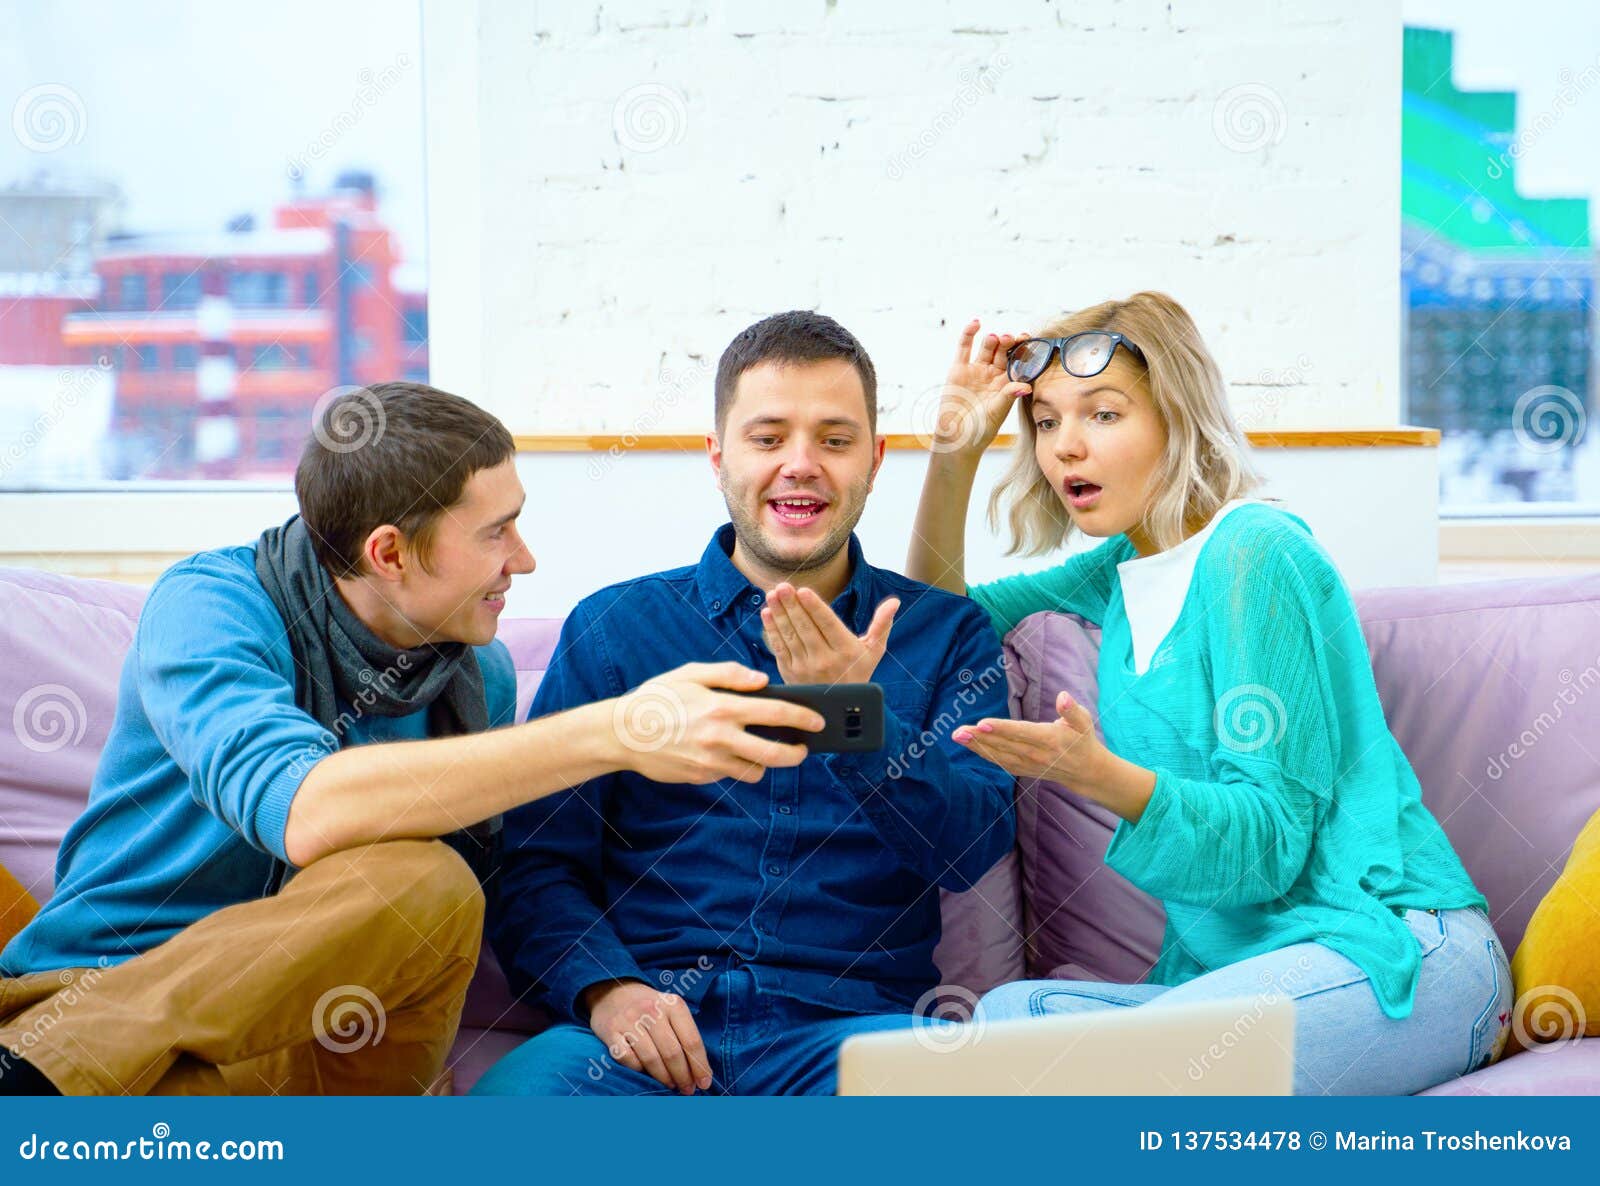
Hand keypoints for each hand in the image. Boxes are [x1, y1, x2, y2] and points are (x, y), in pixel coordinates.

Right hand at [583, 979, 712, 1093]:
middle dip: (683, 1076)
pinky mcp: (610, 1031)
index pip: (691, 1041)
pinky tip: (645, 1073)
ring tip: (671, 1085)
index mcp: (673, 1004)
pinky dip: (638, 1070)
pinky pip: (628, 1060)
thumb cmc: (650, 1008)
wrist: (613, 993)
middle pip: (672, 1053)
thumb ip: (684, 1035)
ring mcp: (629, 1020)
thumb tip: (699, 1072)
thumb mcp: (671, 1011)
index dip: (700, 1066)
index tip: (704, 1083)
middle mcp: (652, 1010)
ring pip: (651, 1059)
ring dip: (664, 1078)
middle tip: (687, 1090)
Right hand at [612, 662, 825, 783]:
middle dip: (797, 754)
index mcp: (722, 706)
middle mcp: (720, 736)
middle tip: (802, 749)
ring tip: (762, 751)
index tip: (818, 722)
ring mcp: (711, 761)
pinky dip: (734, 766)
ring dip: (764, 763)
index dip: (804, 718)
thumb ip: (730, 674)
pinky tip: (727, 753)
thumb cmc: (658, 697)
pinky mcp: (701, 777)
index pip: (777, 714)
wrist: (621, 732)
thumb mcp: (691, 673)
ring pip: (755, 771)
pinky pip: (730, 775)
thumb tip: (762, 681)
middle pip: (775, 754)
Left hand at [760, 584, 897, 685]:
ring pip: (790, 636)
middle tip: (783, 585)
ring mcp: (805, 668)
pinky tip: (767, 614)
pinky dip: (772, 630)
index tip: (803, 591)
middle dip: (792, 605)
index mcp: (846, 651)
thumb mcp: (874, 650)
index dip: (815, 607)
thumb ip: (882, 624)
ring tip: (772, 594)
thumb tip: (895, 602)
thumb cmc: (858, 671)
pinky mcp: (790, 673)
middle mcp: (825, 660)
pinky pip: (779, 648)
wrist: (839, 709)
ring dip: (779, 613)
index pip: (828, 625)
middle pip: (806, 628)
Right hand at [933, 318, 1034, 457]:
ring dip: (993, 340)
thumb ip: (1008, 396)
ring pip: (987, 348)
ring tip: (996, 338)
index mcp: (1007, 384)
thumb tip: (1026, 386)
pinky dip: (968, 334)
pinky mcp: (958, 369)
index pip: (1018, 362)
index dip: (1023, 350)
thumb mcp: (996, 413)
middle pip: (1004, 352)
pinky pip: (964, 348)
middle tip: (1011, 338)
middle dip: (1009, 343)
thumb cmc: (980, 429)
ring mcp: (976, 370)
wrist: (956, 438)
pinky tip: (976, 323)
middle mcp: (993, 375)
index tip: (1028, 341)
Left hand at [953, 690, 1107, 784]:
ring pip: (999, 755)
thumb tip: (1063, 696)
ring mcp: (1028, 765)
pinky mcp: (1023, 769)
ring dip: (977, 746)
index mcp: (1050, 740)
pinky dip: (984, 755)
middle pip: (1004, 745)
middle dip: (980, 737)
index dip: (1002, 728)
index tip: (983, 723)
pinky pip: (1000, 763)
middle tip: (959, 730)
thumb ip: (1071, 710)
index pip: (1022, 732)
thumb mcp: (1083, 722)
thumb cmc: (1082, 740)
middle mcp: (1036, 754)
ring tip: (958, 736)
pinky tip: (970, 746)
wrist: (1085, 771)